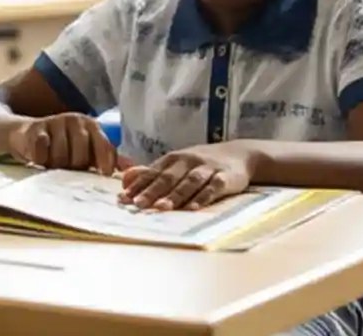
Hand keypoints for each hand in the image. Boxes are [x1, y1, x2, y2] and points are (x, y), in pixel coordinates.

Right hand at [7, 113, 126, 174]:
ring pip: (61, 157)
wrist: (25, 134)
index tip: (103, 175)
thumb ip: (108, 158)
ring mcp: (55, 122)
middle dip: (73, 168)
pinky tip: (39, 157)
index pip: (105, 146)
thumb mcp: (86, 150)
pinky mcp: (36, 128)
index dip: (105, 163)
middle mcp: (76, 121)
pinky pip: (42, 151)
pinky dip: (40, 159)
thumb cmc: (61, 146)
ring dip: (55, 165)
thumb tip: (133, 169)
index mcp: (92, 127)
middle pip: (81, 157)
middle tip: (66, 167)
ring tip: (52, 162)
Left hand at [119, 142, 253, 210]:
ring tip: (161, 208)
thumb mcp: (176, 164)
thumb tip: (124, 180)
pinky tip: (193, 208)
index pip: (153, 172)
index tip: (123, 197)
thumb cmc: (200, 162)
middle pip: (168, 177)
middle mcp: (188, 161)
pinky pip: (213, 188)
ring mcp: (207, 169)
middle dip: (152, 191)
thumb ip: (152, 172)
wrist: (240, 154)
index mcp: (173, 159)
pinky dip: (203, 198)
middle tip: (138, 204)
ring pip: (189, 182)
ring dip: (175, 195)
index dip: (138, 185)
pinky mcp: (225, 178)